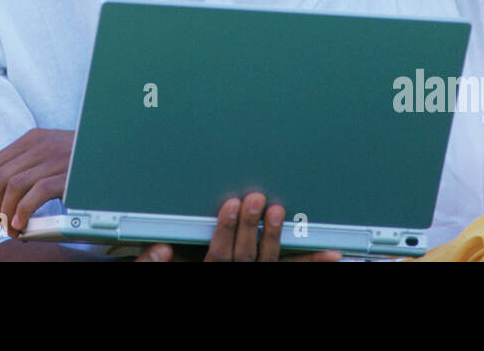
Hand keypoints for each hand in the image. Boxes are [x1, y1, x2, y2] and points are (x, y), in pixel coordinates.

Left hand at [0, 129, 73, 234]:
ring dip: (6, 213)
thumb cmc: (81, 158)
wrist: (114, 151)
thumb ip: (29, 164)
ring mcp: (54, 159)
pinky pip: (36, 194)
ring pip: (13, 187)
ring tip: (11, 228)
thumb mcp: (52, 152)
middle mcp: (40, 145)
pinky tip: (22, 223)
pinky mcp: (67, 174)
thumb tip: (1, 195)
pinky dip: (23, 211)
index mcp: (32, 139)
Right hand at [136, 192, 340, 261]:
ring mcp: (256, 280)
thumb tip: (158, 250)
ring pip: (270, 263)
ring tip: (279, 210)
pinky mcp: (273, 279)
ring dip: (276, 238)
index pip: (217, 255)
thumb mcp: (164, 270)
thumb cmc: (187, 267)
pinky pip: (293, 271)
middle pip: (244, 256)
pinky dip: (313, 262)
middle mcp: (234, 278)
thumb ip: (151, 264)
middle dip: (249, 227)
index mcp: (210, 272)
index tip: (230, 205)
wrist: (206, 284)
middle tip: (254, 199)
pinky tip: (332, 255)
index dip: (225, 231)